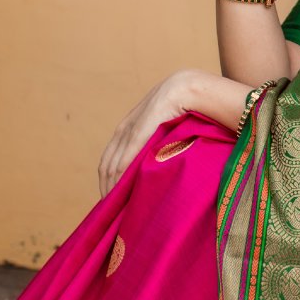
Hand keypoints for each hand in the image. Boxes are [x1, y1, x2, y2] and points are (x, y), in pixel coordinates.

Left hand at [97, 70, 198, 196]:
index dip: (109, 181)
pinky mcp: (141, 129)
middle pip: (107, 164)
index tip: (114, 201)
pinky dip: (121, 175)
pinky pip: (127, 156)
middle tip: (112, 212)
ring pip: (114, 163)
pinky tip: (119, 189)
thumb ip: (161, 146)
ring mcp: (132, 128)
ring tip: (116, 208)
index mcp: (130, 127)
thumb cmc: (188, 109)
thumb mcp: (170, 130)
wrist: (192, 87)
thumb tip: (163, 168)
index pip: (111, 159)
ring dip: (112, 187)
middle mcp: (126, 128)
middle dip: (107, 188)